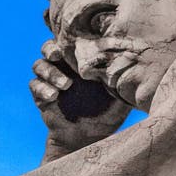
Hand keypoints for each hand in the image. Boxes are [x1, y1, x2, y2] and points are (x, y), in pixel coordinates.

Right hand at [30, 39, 130, 156]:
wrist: (90, 138)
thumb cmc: (108, 114)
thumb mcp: (119, 96)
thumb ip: (124, 80)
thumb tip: (140, 65)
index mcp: (80, 62)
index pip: (70, 42)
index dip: (67, 36)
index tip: (73, 38)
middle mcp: (64, 67)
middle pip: (48, 48)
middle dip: (50, 49)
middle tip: (57, 55)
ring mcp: (51, 81)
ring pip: (39, 66)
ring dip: (49, 72)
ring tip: (65, 85)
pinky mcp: (42, 97)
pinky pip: (34, 86)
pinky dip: (42, 88)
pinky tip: (53, 95)